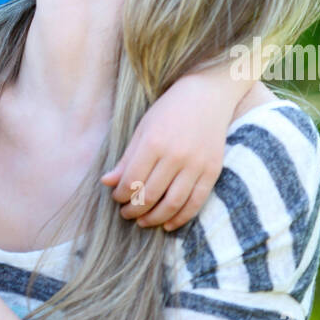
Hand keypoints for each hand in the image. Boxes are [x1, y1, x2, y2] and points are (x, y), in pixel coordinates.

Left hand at [99, 74, 235, 230]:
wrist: (207, 96)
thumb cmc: (170, 110)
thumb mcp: (143, 128)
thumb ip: (127, 158)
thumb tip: (107, 182)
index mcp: (154, 142)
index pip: (132, 180)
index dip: (121, 194)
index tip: (117, 197)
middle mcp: (176, 155)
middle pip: (150, 195)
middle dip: (134, 209)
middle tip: (126, 213)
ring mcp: (196, 164)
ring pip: (173, 203)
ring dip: (155, 218)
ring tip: (143, 221)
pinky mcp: (212, 171)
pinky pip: (196, 202)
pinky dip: (181, 218)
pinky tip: (168, 224)